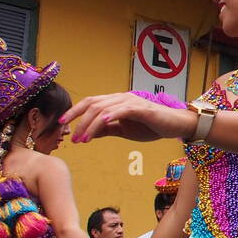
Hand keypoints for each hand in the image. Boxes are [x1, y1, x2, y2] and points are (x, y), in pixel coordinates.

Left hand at [63, 93, 195, 143]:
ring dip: (90, 125)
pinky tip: (101, 124)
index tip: (62, 124)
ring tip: (83, 139)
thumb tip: (89, 133)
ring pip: (103, 109)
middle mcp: (121, 98)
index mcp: (115, 102)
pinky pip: (122, 110)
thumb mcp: (124, 130)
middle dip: (78, 120)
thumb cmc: (151, 126)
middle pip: (92, 104)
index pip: (90, 103)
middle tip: (71, 137)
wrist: (175, 126)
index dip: (74, 112)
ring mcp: (131, 101)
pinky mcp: (142, 108)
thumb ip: (107, 129)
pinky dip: (110, 116)